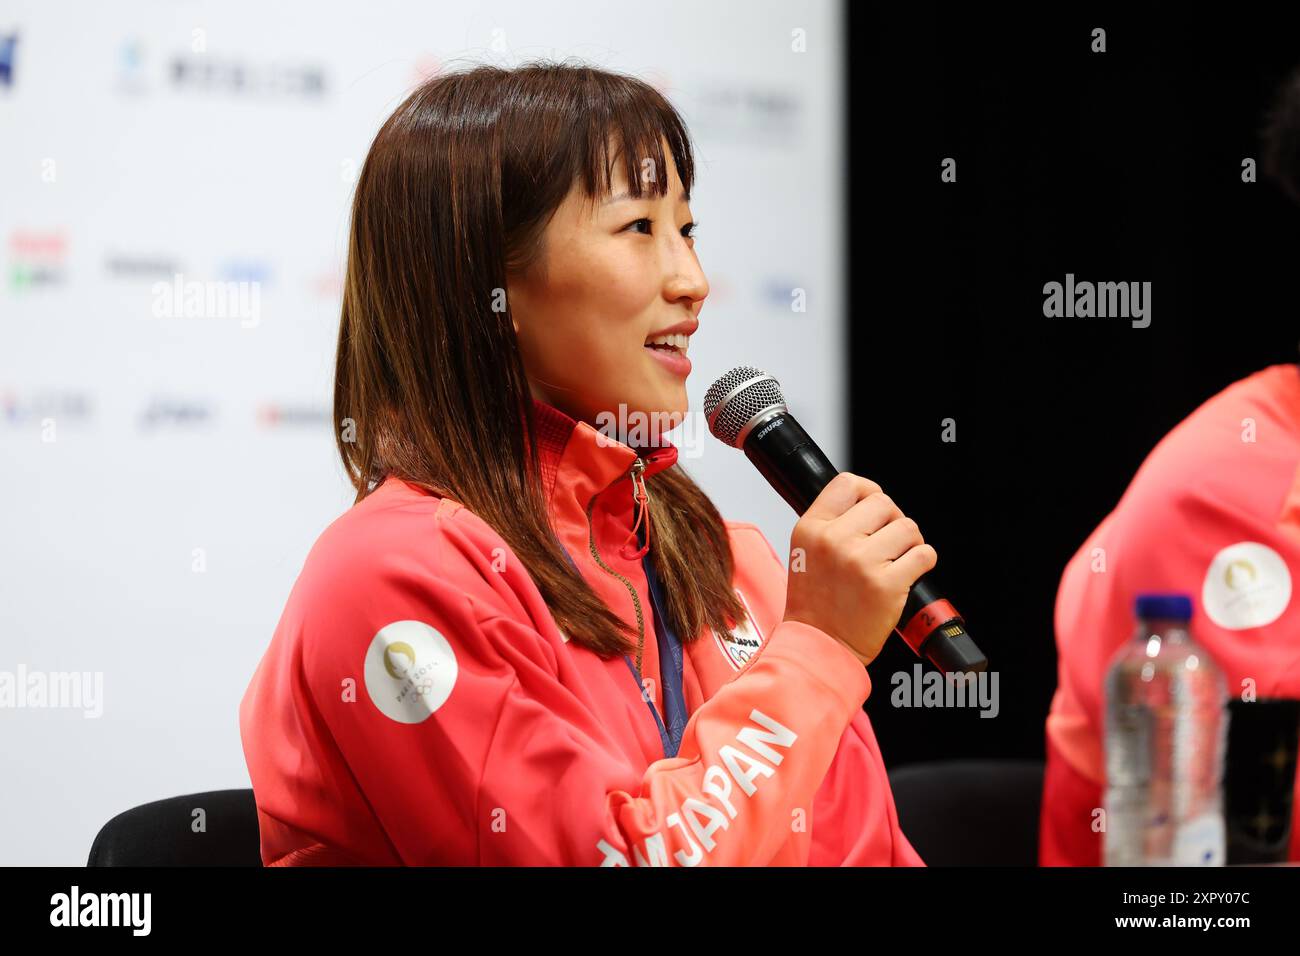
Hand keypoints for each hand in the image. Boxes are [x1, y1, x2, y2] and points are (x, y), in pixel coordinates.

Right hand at [782, 472, 937, 666]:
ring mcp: (861, 561)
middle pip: (884, 503)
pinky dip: (923, 561)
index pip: (848, 484)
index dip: (869, 492)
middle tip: (887, 544)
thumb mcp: (805, 552)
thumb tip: (869, 501)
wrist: (820, 646)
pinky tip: (908, 573)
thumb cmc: (816, 604)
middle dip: (892, 521)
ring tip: (896, 561)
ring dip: (909, 543)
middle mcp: (834, 540)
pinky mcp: (887, 584)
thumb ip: (831, 524)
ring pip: (908, 527)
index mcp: (811, 529)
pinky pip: (924, 555)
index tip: (875, 508)